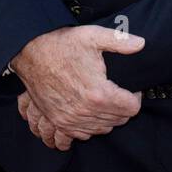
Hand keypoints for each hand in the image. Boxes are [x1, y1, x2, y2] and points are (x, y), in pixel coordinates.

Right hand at [11, 25, 143, 139]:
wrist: (30, 52)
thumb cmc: (61, 44)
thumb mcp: (93, 36)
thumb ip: (120, 41)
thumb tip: (141, 43)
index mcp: (99, 93)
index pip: (132, 109)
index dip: (135, 97)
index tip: (131, 88)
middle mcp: (85, 112)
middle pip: (119, 120)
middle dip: (123, 107)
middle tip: (118, 92)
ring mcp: (70, 119)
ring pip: (102, 130)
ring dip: (107, 118)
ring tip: (105, 100)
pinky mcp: (58, 121)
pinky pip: (81, 135)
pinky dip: (89, 127)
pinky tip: (90, 113)